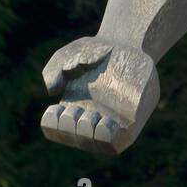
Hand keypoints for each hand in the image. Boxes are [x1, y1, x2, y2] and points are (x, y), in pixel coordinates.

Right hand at [40, 37, 158, 155]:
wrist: (126, 42)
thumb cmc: (94, 51)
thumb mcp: (68, 54)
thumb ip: (53, 69)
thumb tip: (52, 92)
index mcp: (72, 107)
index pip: (56, 129)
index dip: (53, 124)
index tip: (59, 106)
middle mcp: (91, 117)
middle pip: (75, 138)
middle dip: (71, 127)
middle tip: (77, 109)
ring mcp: (113, 119)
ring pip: (98, 144)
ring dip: (89, 134)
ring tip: (91, 115)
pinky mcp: (133, 118)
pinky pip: (121, 141)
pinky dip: (109, 136)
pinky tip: (106, 120)